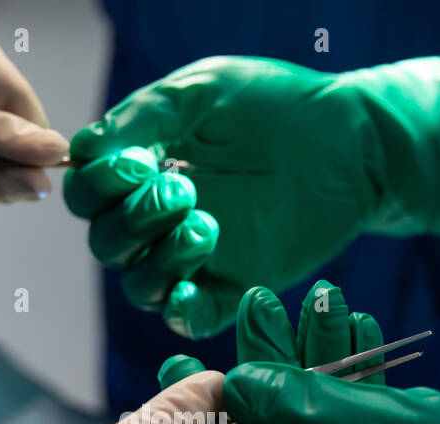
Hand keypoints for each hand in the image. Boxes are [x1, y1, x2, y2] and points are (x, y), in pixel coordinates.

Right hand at [64, 51, 439, 338]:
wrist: (352, 143)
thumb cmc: (277, 106)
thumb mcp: (205, 92)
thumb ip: (144, 117)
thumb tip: (88, 153)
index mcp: (142, 170)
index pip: (87, 195)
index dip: (99, 186)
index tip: (140, 162)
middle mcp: (158, 220)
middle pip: (107, 243)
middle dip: (135, 219)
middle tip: (186, 189)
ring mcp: (194, 258)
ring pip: (139, 284)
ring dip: (159, 260)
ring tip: (207, 225)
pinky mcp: (231, 288)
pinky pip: (186, 316)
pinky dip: (180, 307)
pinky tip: (195, 285)